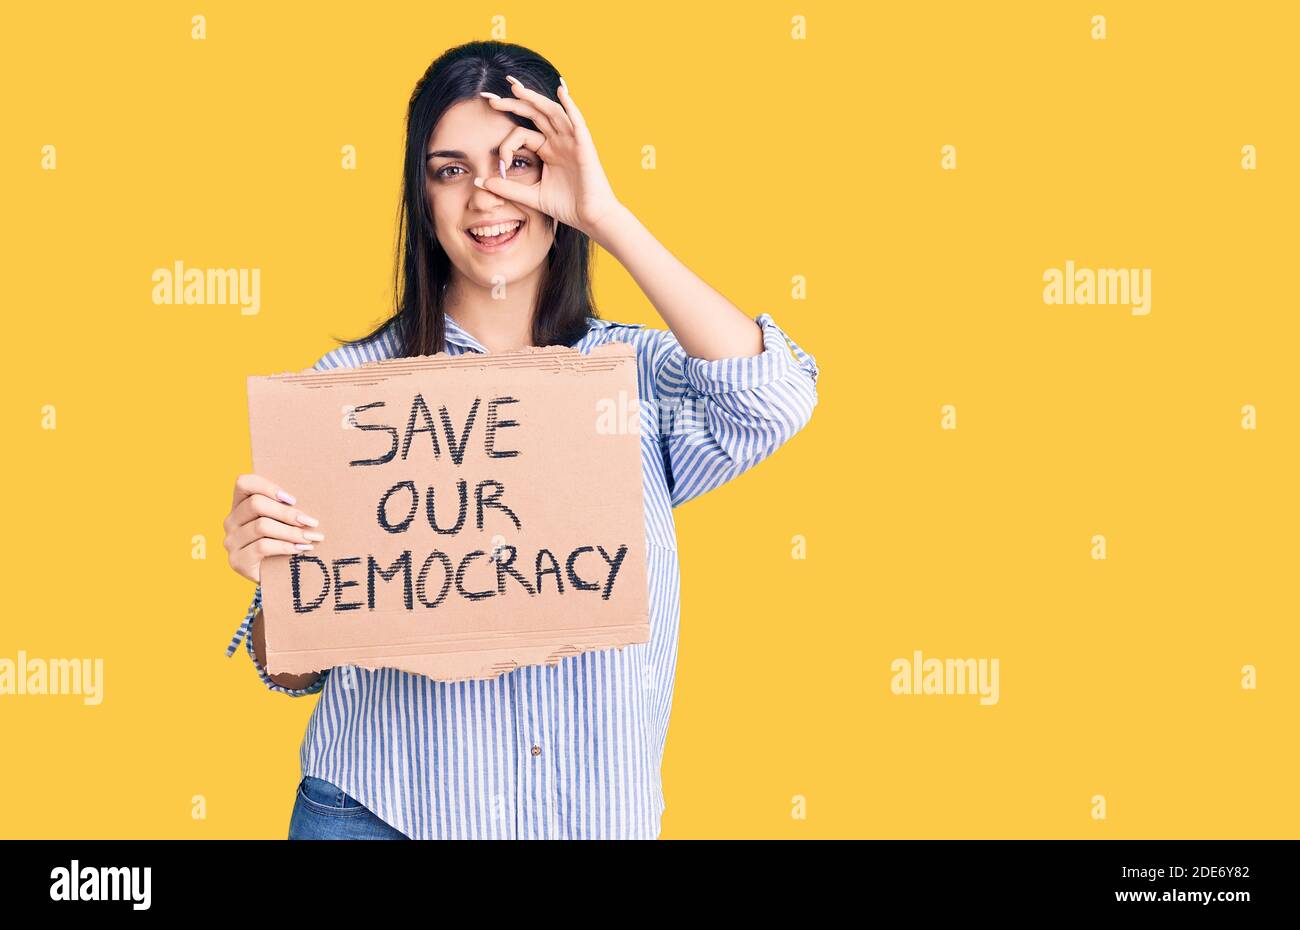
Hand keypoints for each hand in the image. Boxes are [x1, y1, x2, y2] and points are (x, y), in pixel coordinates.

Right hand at [223, 474, 323, 584]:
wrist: (275, 578)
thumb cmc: (283, 542)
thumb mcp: (283, 522)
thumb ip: (287, 508)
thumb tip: (312, 499)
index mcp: (239, 505)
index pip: (244, 483)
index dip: (268, 486)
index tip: (293, 500)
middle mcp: (231, 521)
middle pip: (256, 504)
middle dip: (287, 513)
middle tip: (311, 521)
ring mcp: (231, 542)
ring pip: (262, 526)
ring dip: (292, 531)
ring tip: (312, 537)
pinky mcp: (237, 561)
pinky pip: (263, 547)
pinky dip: (286, 546)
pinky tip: (302, 548)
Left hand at [475, 75, 621, 238]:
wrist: (591, 218)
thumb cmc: (567, 207)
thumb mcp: (531, 196)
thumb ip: (507, 188)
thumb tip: (480, 181)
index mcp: (547, 150)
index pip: (521, 134)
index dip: (506, 146)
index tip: (500, 164)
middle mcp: (559, 141)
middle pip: (534, 114)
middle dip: (513, 104)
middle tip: (490, 98)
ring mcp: (572, 141)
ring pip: (551, 112)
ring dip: (534, 98)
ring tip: (515, 88)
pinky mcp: (584, 146)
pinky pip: (577, 121)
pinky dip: (570, 105)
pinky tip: (561, 90)